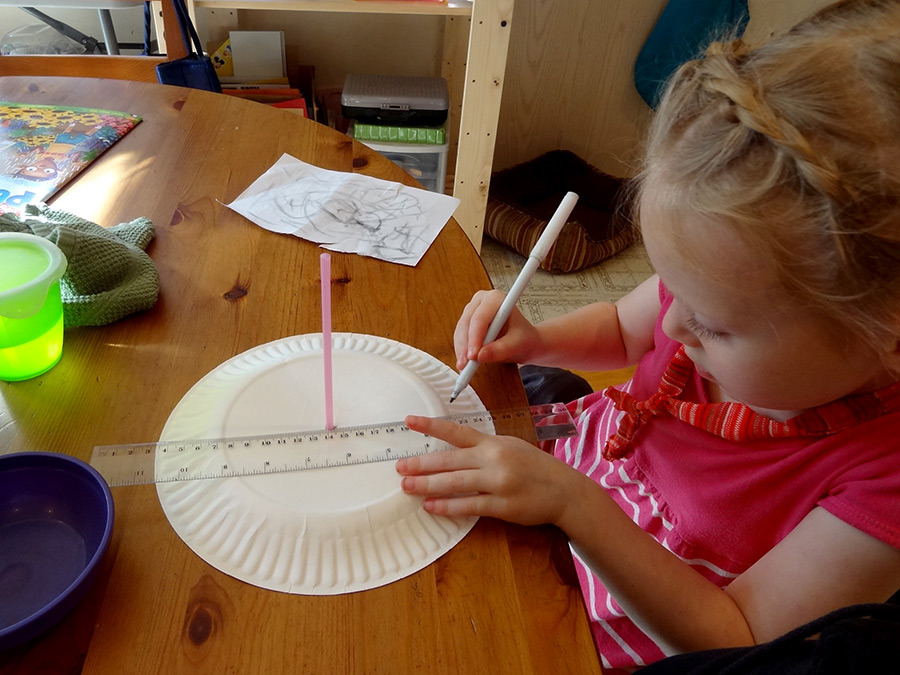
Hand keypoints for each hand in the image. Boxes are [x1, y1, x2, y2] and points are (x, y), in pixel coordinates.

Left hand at [396, 415, 579, 525]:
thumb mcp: (509, 447)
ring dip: (428, 485)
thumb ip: (482, 448)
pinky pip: (469, 505)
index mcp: (492, 442)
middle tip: (399, 467)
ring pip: (455, 482)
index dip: (431, 425)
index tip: (408, 421)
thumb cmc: (533, 467)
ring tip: (407, 487)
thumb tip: (451, 449)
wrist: (564, 490)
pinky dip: (448, 506)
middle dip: (421, 463)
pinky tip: (431, 507)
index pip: (456, 431)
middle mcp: (493, 459)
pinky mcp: (502, 506)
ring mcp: (498, 483)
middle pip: (450, 459)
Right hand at [453, 290, 539, 369]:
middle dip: (466, 345)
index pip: (481, 317)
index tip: (474, 355)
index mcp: (496, 299)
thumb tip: (481, 356)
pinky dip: (461, 350)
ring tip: (464, 366)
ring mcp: (473, 310)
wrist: (524, 340)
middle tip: (467, 364)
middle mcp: (482, 301)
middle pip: (467, 323)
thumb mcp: (517, 344)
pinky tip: (464, 363)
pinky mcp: (468, 322)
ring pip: (461, 331)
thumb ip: (501, 349)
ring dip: (461, 349)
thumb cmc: (524, 337)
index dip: (475, 337)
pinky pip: (460, 337)